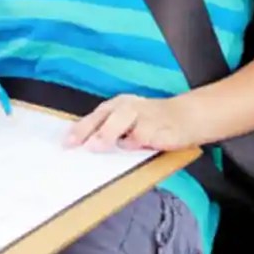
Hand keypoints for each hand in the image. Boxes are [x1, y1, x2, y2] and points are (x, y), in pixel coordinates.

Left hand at [66, 94, 193, 151]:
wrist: (187, 116)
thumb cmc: (152, 121)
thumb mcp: (127, 120)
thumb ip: (107, 131)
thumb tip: (83, 148)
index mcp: (118, 105)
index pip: (95, 116)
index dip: (79, 130)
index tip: (66, 144)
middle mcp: (129, 107)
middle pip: (106, 116)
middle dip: (90, 130)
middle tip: (76, 145)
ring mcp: (144, 116)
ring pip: (123, 122)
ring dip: (109, 134)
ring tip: (96, 147)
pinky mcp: (158, 128)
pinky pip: (143, 136)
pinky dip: (133, 143)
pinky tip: (129, 148)